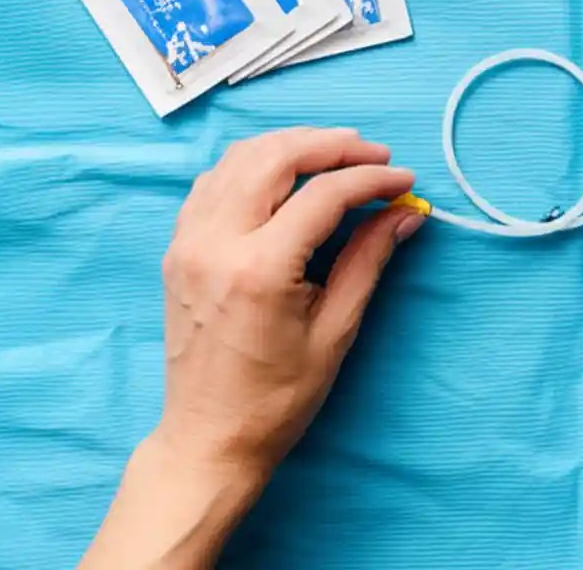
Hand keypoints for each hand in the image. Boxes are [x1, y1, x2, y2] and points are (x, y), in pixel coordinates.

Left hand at [81, 128, 423, 568]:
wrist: (209, 437)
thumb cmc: (278, 398)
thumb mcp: (336, 331)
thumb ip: (368, 261)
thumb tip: (405, 212)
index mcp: (259, 270)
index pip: (323, 195)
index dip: (371, 179)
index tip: (404, 179)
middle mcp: (215, 244)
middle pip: (275, 158)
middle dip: (330, 145)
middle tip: (373, 153)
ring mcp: (188, 242)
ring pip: (238, 159)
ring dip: (290, 146)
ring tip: (335, 153)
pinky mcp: (177, 249)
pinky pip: (213, 182)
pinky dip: (251, 165)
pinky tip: (283, 175)